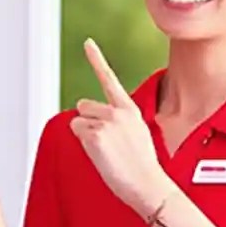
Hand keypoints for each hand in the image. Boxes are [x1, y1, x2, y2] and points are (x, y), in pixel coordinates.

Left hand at [71, 38, 166, 213]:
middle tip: (106, 143)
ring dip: (86, 136)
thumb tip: (96, 120)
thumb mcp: (136, 134)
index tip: (87, 42)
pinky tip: (102, 155)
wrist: (148, 184)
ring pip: (78, 122)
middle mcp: (117, 111)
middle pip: (84, 106)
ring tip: (106, 151)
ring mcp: (106, 122)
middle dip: (88, 122)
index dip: (96, 59)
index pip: (109, 79)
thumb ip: (117, 121)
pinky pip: (77, 133)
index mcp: (129, 109)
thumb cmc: (141, 165)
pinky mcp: (95, 135)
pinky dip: (84, 145)